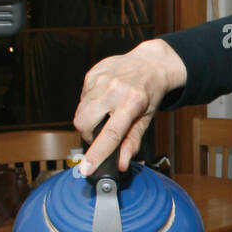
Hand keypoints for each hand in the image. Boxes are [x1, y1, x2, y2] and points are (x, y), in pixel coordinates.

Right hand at [74, 38, 184, 174]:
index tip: (87, 168)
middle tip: (101, 136)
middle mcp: (114, 89)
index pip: (110, 134)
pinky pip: (82, 98)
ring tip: (105, 116)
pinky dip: (89, 106)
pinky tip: (103, 102)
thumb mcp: (147, 119)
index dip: (97, 154)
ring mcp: (101, 79)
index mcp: (132, 102)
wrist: (150, 63)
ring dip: (88, 121)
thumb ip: (132, 142)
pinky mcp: (91, 74)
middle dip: (88, 135)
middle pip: (84, 122)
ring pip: (80, 111)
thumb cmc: (151, 92)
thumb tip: (120, 164)